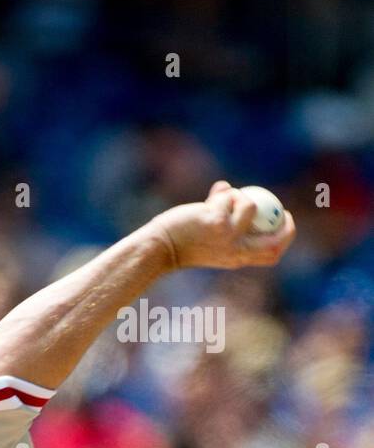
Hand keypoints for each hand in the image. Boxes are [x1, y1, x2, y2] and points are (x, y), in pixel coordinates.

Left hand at [150, 181, 294, 270]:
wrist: (160, 247)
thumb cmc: (182, 242)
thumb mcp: (210, 237)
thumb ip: (224, 217)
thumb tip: (229, 189)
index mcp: (237, 258)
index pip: (271, 254)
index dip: (284, 237)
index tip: (284, 222)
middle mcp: (236, 251)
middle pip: (275, 241)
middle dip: (286, 224)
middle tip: (281, 208)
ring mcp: (228, 237)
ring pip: (251, 205)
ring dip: (239, 196)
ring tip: (221, 199)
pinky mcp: (216, 223)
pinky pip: (230, 198)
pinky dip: (223, 194)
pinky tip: (209, 198)